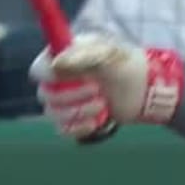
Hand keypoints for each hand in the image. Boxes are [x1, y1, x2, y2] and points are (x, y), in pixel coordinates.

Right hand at [30, 32, 184, 138]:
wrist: (145, 90)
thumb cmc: (127, 65)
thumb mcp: (108, 54)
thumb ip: (82, 56)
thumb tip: (54, 65)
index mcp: (63, 59)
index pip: (38, 70)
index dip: (47, 76)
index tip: (66, 78)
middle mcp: (60, 81)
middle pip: (45, 95)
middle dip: (71, 96)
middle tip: (97, 90)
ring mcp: (66, 102)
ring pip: (54, 114)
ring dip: (79, 112)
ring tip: (103, 104)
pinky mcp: (75, 120)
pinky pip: (64, 130)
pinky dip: (79, 128)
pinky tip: (98, 122)